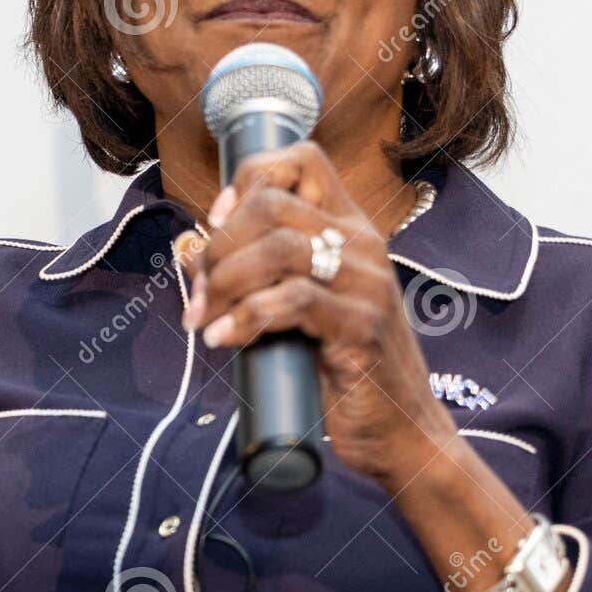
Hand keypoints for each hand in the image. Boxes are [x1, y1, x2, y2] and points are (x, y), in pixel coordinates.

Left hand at [180, 141, 455, 492]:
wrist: (399, 430)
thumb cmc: (344, 369)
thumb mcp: (302, 309)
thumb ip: (263, 275)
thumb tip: (193, 251)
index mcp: (351, 229)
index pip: (302, 160)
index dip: (248, 179)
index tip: (218, 222)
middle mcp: (363, 245)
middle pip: (274, 204)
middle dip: (220, 245)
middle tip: (198, 291)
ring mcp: (367, 285)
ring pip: (278, 248)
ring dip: (224, 283)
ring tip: (203, 319)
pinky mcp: (361, 327)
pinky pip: (293, 301)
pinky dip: (245, 318)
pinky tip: (223, 340)